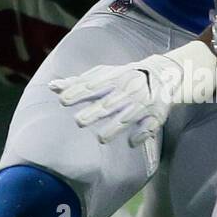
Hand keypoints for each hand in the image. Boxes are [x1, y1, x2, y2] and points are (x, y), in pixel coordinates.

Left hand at [51, 41, 216, 146]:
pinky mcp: (155, 115)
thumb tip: (52, 86)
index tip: (63, 100)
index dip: (78, 92)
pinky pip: (149, 126)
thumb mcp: (105, 73)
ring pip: (128, 117)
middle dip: (95, 112)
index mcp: (114, 78)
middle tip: (79, 122)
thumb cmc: (126, 76)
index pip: (93, 85)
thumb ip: (79, 81)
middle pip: (108, 103)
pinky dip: (142, 134)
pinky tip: (132, 142)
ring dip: (115, 128)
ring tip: (102, 139)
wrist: (163, 74)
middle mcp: (127, 91)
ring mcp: (141, 104)